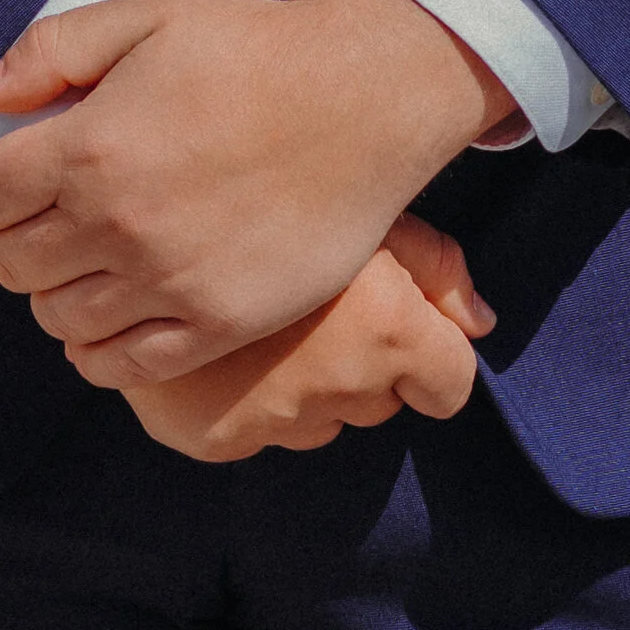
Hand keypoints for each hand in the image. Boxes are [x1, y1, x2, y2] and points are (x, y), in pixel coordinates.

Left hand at [0, 0, 508, 379]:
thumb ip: (53, 50)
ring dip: (57, 293)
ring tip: (84, 264)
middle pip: (12, 265)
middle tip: (44, 220)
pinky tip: (112, 317)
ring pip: (59, 319)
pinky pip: (122, 365)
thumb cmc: (253, 50)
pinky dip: (99, 349)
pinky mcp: (216, 323)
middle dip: (14, 241)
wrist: (362, 99)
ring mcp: (166, 281)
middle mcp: (115, 223)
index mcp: (87, 146)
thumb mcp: (147, 16)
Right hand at [98, 215, 493, 462]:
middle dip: (366, 364)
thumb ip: (436, 266)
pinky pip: (253, 435)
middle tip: (324, 306)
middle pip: (381, 402)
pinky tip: (229, 347)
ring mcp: (270, 420)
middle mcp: (336, 388)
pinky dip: (247, 401)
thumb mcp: (367, 206)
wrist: (147, 204)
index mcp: (388, 334)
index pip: (449, 383)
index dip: (435, 356)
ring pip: (319, 423)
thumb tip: (482, 324)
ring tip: (275, 322)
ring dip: (308, 387)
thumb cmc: (280, 190)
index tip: (412, 331)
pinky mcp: (209, 439)